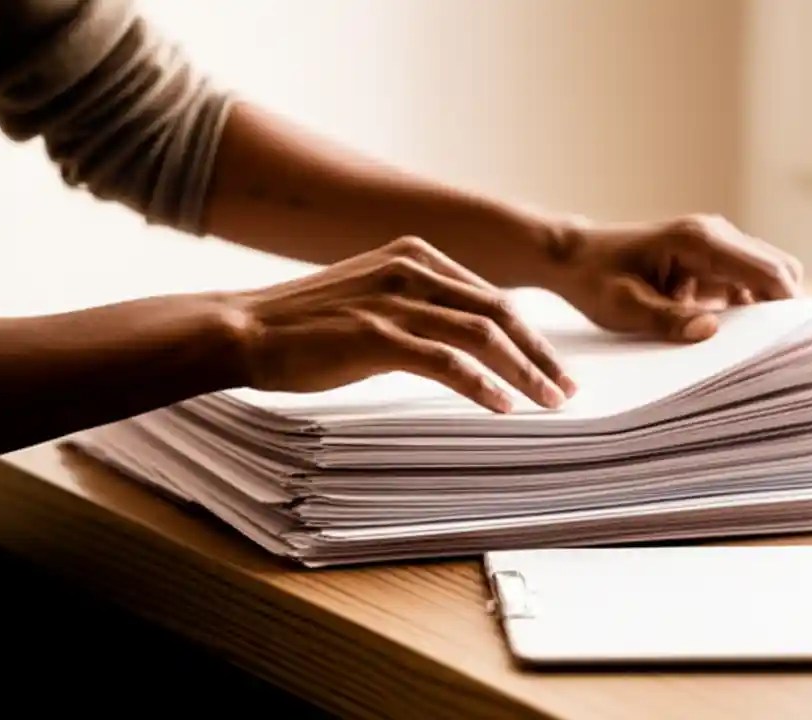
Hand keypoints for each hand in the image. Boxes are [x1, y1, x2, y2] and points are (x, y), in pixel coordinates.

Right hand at [225, 236, 575, 412]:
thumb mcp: (371, 298)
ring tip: (548, 403)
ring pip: (482, 334)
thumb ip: (418, 308)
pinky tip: (502, 406)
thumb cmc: (304, 324)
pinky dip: (481, 384)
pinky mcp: (376, 334)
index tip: (553, 367)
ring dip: (523, 371)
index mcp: (415, 255)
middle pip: (499, 311)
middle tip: (568, 389)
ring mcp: (394, 300)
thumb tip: (465, 340)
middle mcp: (411, 268)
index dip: (530, 335)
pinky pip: (446, 359)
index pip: (491, 296)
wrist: (244, 329)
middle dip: (540, 354)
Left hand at [544, 214, 804, 341]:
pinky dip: (746, 309)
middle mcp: (715, 235)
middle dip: (781, 309)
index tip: (793, 341)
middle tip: (775, 352)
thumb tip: (711, 330)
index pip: (768, 270)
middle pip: (778, 271)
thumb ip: (666, 319)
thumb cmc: (594, 279)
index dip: (787, 305)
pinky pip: (743, 284)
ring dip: (763, 310)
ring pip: (765, 277)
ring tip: (755, 350)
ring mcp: (715, 246)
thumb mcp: (623, 307)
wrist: (573, 259)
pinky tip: (731, 339)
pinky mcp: (709, 261)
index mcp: (699, 240)